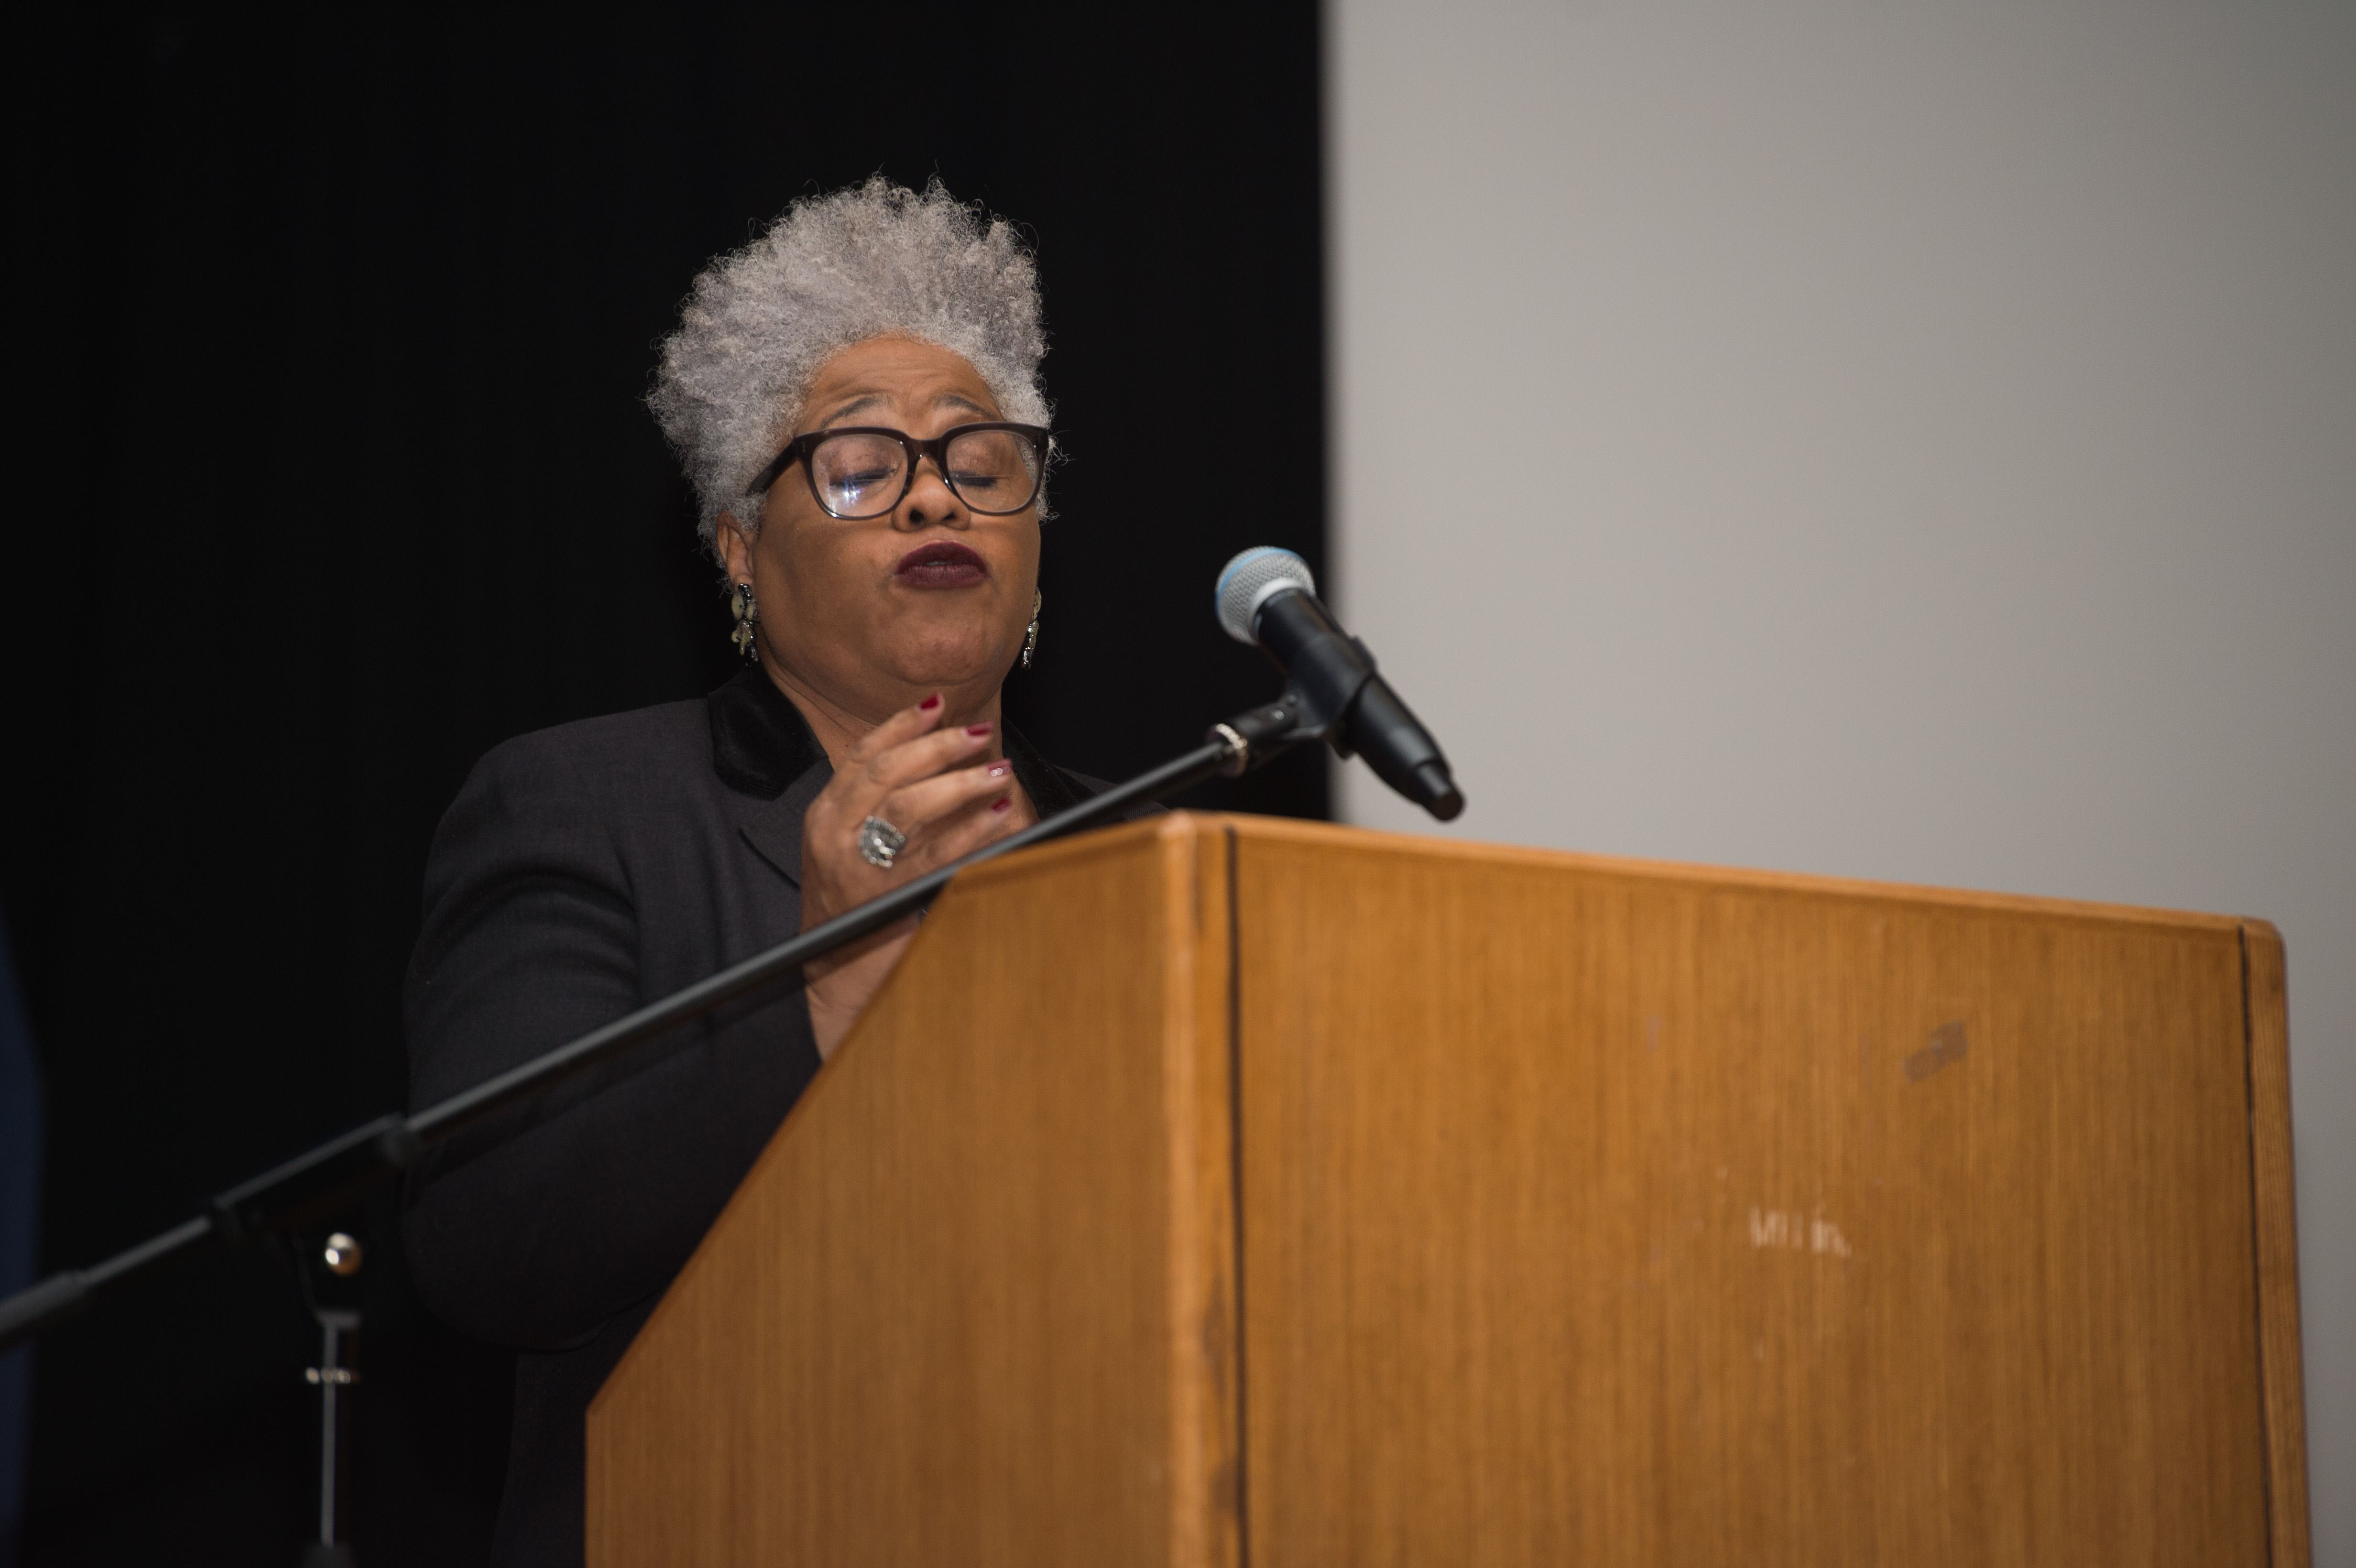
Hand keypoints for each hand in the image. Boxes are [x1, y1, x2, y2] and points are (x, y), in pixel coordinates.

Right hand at [798, 695, 1029, 1055]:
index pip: (860, 755)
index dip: (899, 726)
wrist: (831, 971)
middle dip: (935, 746)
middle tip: (977, 734)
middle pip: (885, 771)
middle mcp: (832, 833)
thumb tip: (934, 760)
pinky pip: (936, 853)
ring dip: (958, 783)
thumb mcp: (851, 847)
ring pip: (907, 805)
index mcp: (823, 815)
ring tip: (997, 771)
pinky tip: (1001, 816)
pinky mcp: (885, 895)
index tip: (936, 705)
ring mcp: (856, 865)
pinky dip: (973, 830)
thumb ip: (880, 807)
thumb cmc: (852, 906)